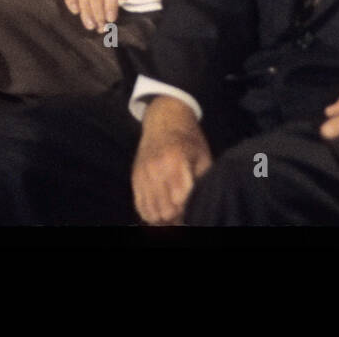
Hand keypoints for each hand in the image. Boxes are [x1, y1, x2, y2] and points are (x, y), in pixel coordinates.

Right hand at [132, 96, 211, 224]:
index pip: (181, 201)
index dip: (190, 209)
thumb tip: (200, 207)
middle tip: (185, 213)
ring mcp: (143, 174)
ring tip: (174, 214)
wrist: (164, 121)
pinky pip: (140, 206)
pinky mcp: (135, 178)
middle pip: (165, 211)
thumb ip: (201, 181)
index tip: (195, 209)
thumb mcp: (203, 157)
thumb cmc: (188, 140)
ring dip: (164, 218)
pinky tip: (161, 209)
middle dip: (177, 217)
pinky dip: (151, 213)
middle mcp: (156, 169)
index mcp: (175, 162)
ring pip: (151, 212)